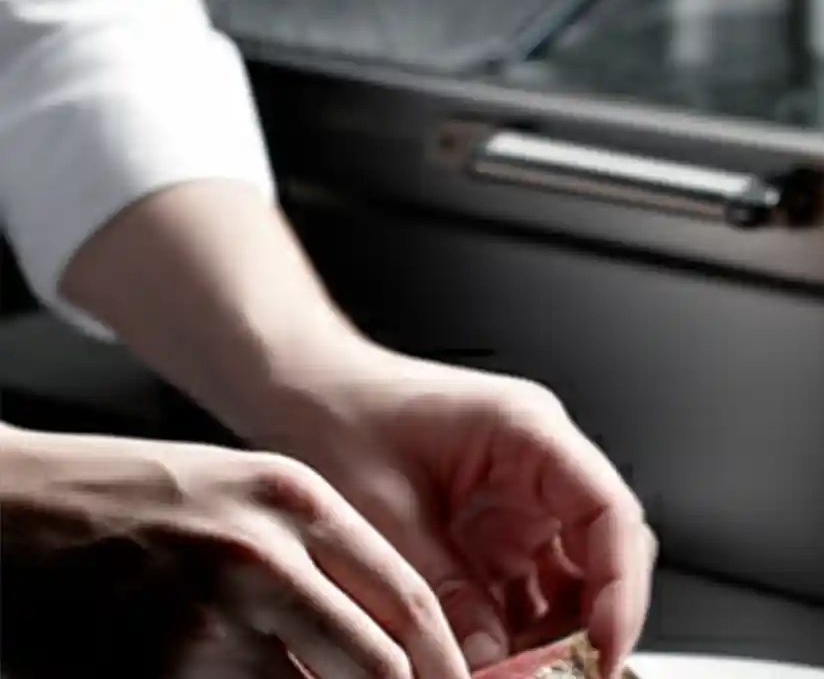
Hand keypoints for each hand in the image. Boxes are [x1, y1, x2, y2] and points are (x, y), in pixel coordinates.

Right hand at [0, 430, 472, 678]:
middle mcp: (257, 557)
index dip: (446, 669)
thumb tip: (394, 649)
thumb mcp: (242, 496)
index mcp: (293, 501)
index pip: (411, 604)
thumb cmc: (125, 502)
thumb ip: (321, 561)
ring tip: (266, 672)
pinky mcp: (142, 677)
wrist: (1, 506)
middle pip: (379, 672)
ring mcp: (196, 625)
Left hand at [250, 343, 657, 678]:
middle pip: (605, 549)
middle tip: (575, 674)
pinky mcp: (500, 528)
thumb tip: (489, 660)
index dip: (620, 585)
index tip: (606, 646)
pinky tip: (497, 660)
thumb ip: (442, 588)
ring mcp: (523, 497)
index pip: (607, 511)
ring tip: (524, 673)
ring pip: (575, 577)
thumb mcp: (385, 511)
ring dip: (558, 631)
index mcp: (527, 432)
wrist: (305, 391)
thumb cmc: (340, 416)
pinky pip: (533, 588)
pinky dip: (522, 629)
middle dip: (596, 619)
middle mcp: (540, 463)